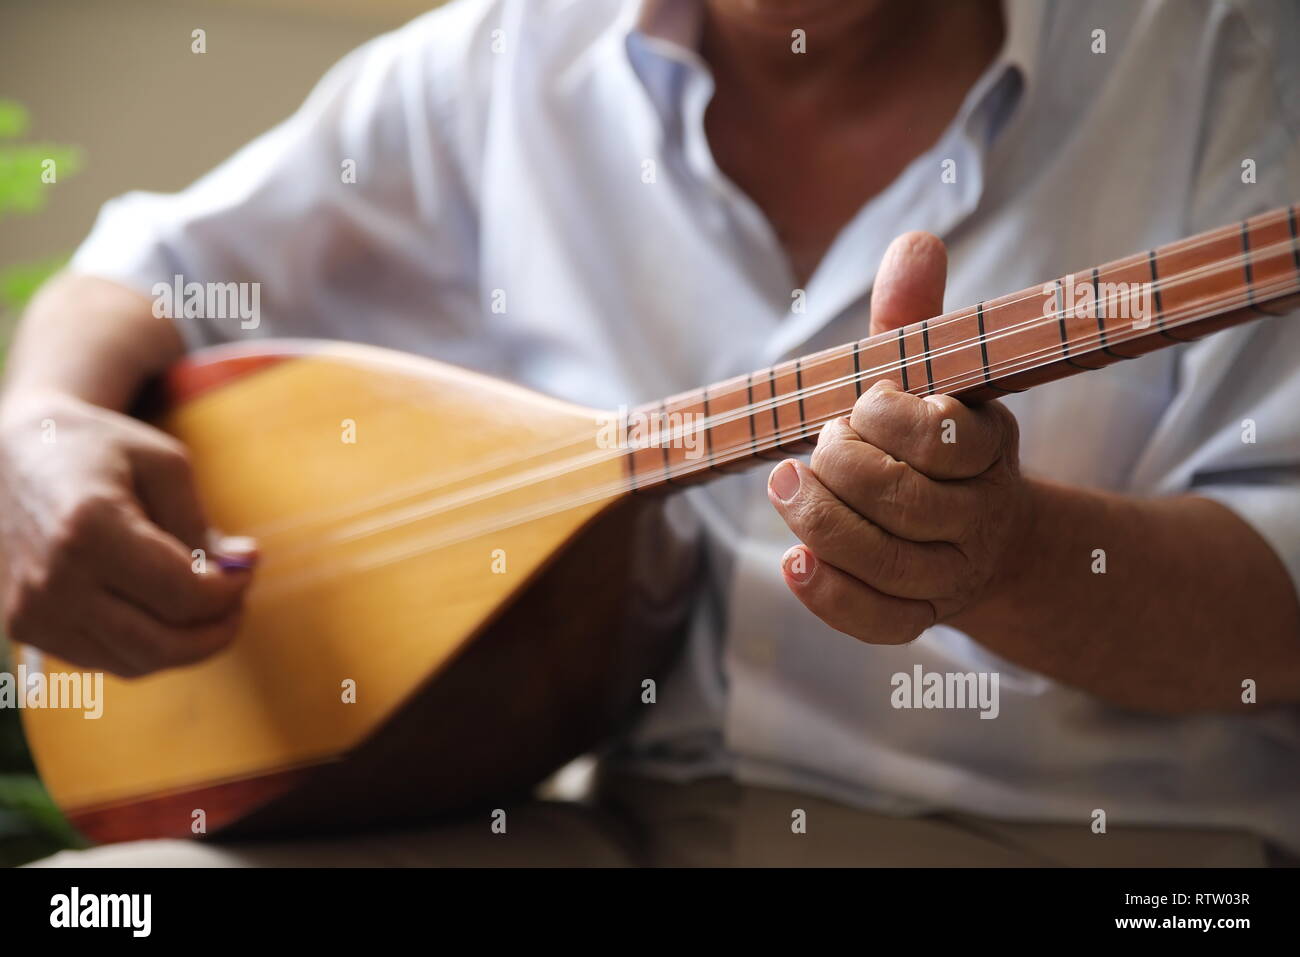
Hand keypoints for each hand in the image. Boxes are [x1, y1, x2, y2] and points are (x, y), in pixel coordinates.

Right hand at [0, 392, 255, 675]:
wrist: (10, 455)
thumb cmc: (96, 451)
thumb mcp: (162, 464)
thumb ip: (201, 523)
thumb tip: (244, 565)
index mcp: (89, 529)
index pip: (183, 594)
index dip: (230, 591)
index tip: (245, 569)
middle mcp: (54, 579)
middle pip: (162, 644)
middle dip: (217, 631)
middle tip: (238, 603)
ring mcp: (33, 611)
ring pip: (137, 663)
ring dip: (185, 645)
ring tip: (206, 605)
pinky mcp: (24, 627)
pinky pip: (106, 661)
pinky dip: (147, 646)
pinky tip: (162, 609)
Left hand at [767, 231, 1031, 643]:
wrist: (980, 532)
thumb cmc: (932, 437)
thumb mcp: (928, 374)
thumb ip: (913, 317)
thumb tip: (916, 241)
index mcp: (987, 449)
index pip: (940, 439)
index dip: (886, 417)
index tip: (863, 400)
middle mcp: (979, 517)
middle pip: (905, 504)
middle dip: (844, 468)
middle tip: (819, 447)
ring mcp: (952, 575)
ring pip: (887, 562)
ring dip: (822, 521)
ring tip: (786, 485)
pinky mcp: (920, 617)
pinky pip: (878, 621)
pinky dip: (830, 594)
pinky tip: (794, 562)